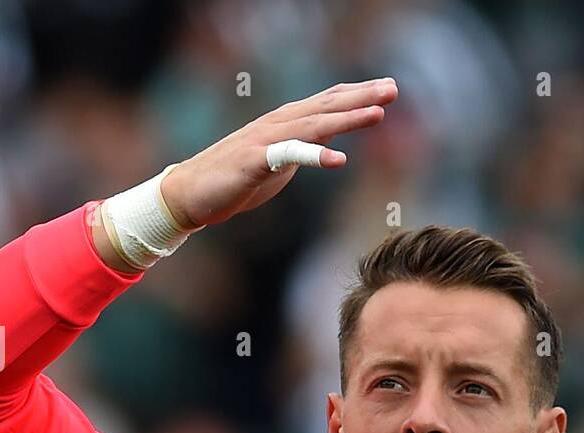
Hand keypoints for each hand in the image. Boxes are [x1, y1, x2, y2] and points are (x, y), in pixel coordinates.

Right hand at [160, 77, 397, 229]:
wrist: (189, 193)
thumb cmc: (233, 178)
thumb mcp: (276, 162)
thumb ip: (301, 151)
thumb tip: (326, 148)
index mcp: (284, 124)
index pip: (325, 103)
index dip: (356, 94)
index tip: (386, 87)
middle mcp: (277, 124)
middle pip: (325, 106)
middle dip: (361, 96)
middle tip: (394, 88)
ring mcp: (266, 140)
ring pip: (313, 124)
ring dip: (346, 118)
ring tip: (378, 113)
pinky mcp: (255, 162)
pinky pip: (290, 155)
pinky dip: (315, 154)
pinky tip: (339, 159)